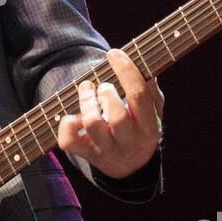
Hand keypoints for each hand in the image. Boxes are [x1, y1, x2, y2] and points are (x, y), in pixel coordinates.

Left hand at [56, 48, 164, 179]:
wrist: (130, 167)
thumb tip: (143, 63)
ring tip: (86, 89)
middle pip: (117, 116)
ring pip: (92, 125)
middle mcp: (129, 142)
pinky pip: (70, 141)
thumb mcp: (153, 112)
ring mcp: (107, 151)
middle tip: (102, 84)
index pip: (139, 96)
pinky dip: (67, 124)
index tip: (114, 53)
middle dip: (106, 93)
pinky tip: (74, 115)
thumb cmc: (141, 128)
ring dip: (86, 101)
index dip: (126, 70)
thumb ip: (150, 90)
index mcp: (149, 128)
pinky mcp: (87, 155)